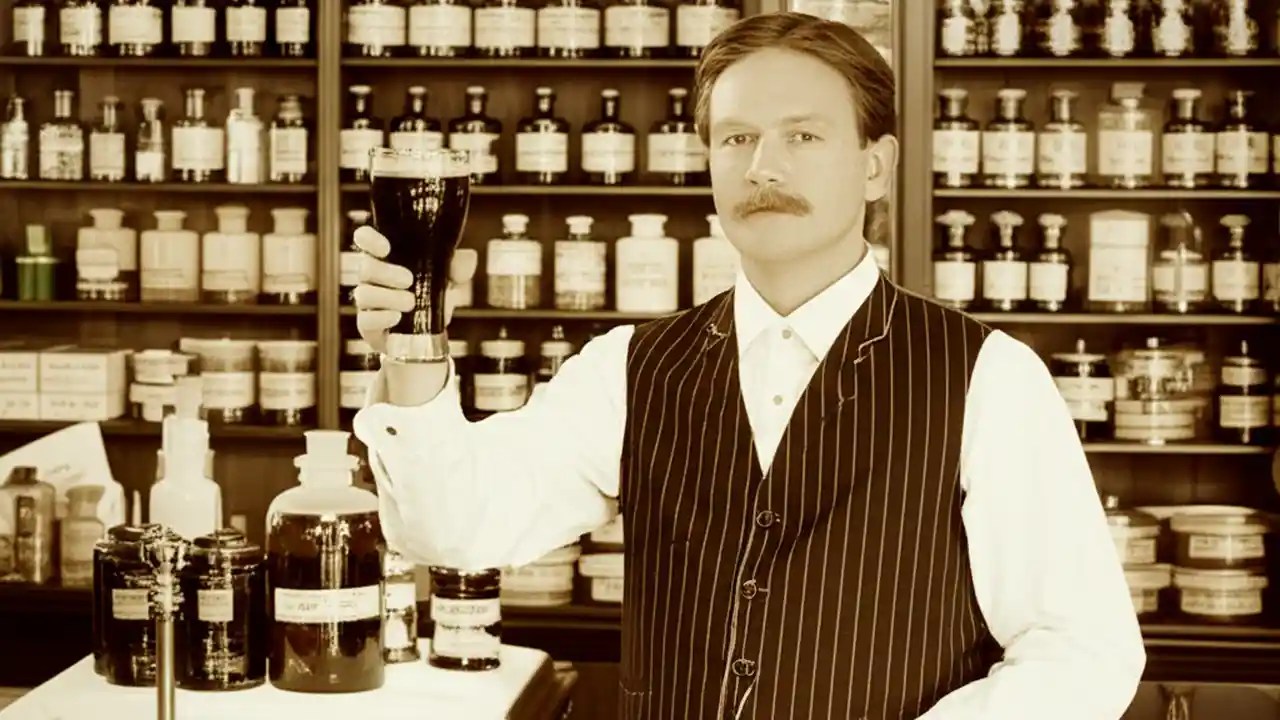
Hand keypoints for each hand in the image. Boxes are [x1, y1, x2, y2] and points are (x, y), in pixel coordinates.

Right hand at [352, 225, 478, 353]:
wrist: (429, 334)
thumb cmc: (432, 296)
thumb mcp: (449, 279)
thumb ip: (459, 266)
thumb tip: (467, 258)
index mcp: (386, 257)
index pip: (365, 239)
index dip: (369, 239)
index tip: (386, 247)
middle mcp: (372, 277)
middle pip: (365, 267)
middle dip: (386, 273)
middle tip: (409, 280)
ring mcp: (368, 302)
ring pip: (363, 294)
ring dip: (387, 297)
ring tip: (411, 303)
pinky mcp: (368, 325)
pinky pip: (365, 320)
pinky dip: (381, 318)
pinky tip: (397, 318)